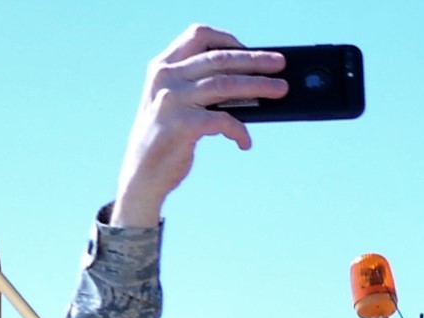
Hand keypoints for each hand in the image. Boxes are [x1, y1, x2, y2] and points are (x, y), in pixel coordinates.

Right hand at [113, 26, 285, 225]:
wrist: (141, 175)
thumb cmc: (165, 138)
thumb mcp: (173, 103)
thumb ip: (196, 86)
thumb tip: (247, 82)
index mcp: (163, 66)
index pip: (198, 35)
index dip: (227, 39)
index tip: (248, 48)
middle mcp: (166, 77)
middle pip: (220, 59)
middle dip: (255, 60)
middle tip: (281, 64)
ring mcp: (173, 100)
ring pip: (226, 84)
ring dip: (258, 86)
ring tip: (281, 90)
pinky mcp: (183, 125)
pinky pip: (223, 120)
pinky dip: (239, 131)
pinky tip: (245, 142)